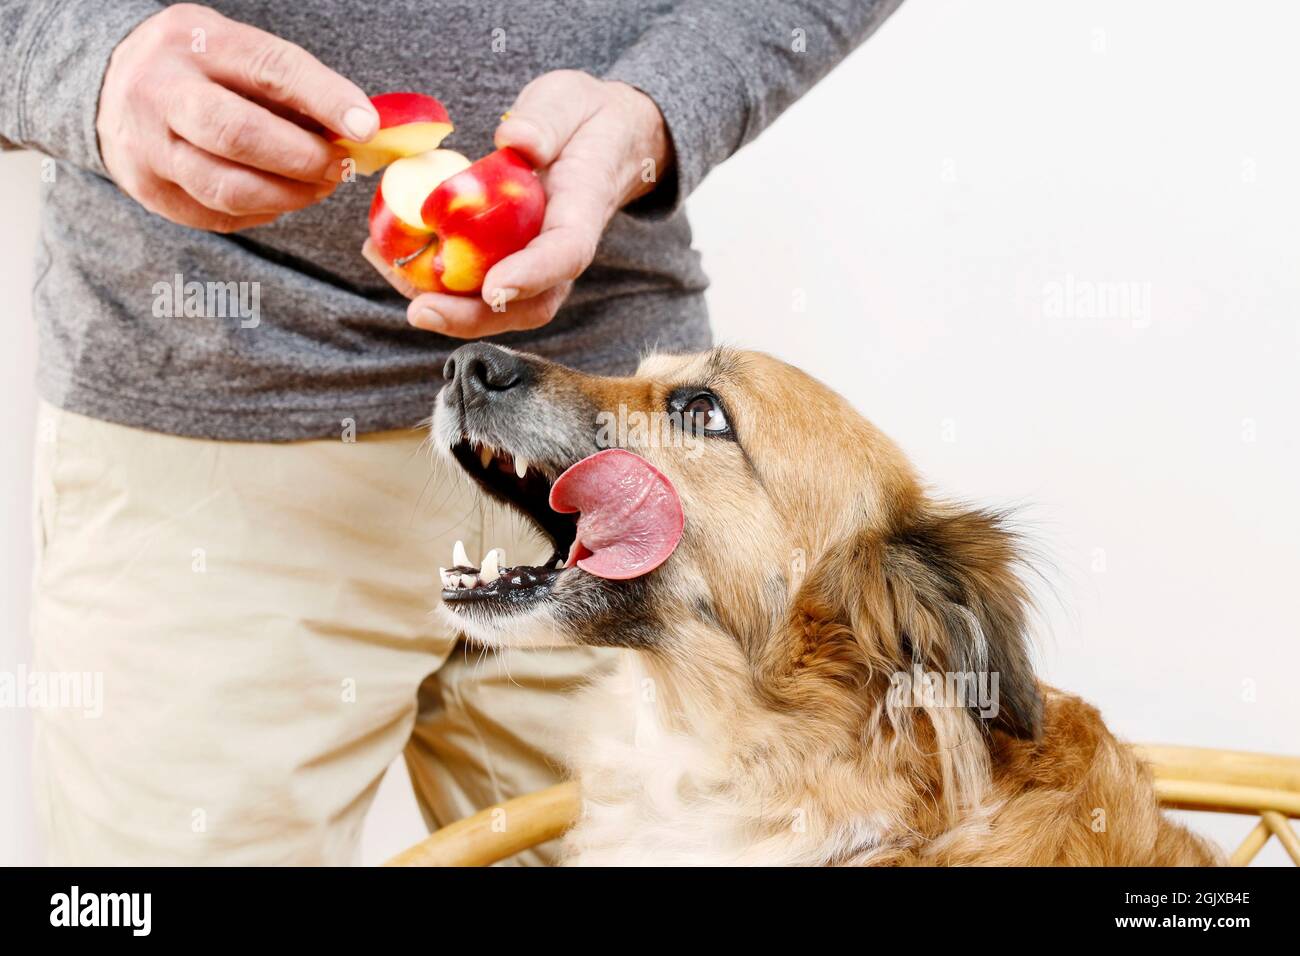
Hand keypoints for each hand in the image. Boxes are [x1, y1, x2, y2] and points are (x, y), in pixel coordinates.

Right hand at [96, 3, 377, 232]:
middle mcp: (161, 92)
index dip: (323, 99)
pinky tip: (281, 196)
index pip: (267, 70)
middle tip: (338, 166)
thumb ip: (290, 85)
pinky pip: (219, 216)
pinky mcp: (150, 190)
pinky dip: (264, 211)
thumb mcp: (236, 52)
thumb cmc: (199, 70)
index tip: (365, 126)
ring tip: (318, 186)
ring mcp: (148, 146)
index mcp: (192, 42)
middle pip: (239, 135)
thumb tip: (356, 128)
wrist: (112, 86)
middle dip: (303, 158)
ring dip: (289, 195)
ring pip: (228, 188)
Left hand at [396, 70, 671, 337]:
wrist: (600, 138)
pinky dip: (435, 283)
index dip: (531, 275)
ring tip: (389, 271)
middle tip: (420, 311)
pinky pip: (478, 284)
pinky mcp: (510, 258)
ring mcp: (536, 260)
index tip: (493, 286)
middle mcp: (561, 248)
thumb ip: (545, 122)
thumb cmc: (583, 119)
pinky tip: (390, 257)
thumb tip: (515, 138)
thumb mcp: (568, 103)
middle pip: (529, 302)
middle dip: (474, 316)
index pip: (565, 252)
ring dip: (445, 306)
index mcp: (583, 209)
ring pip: (500, 304)